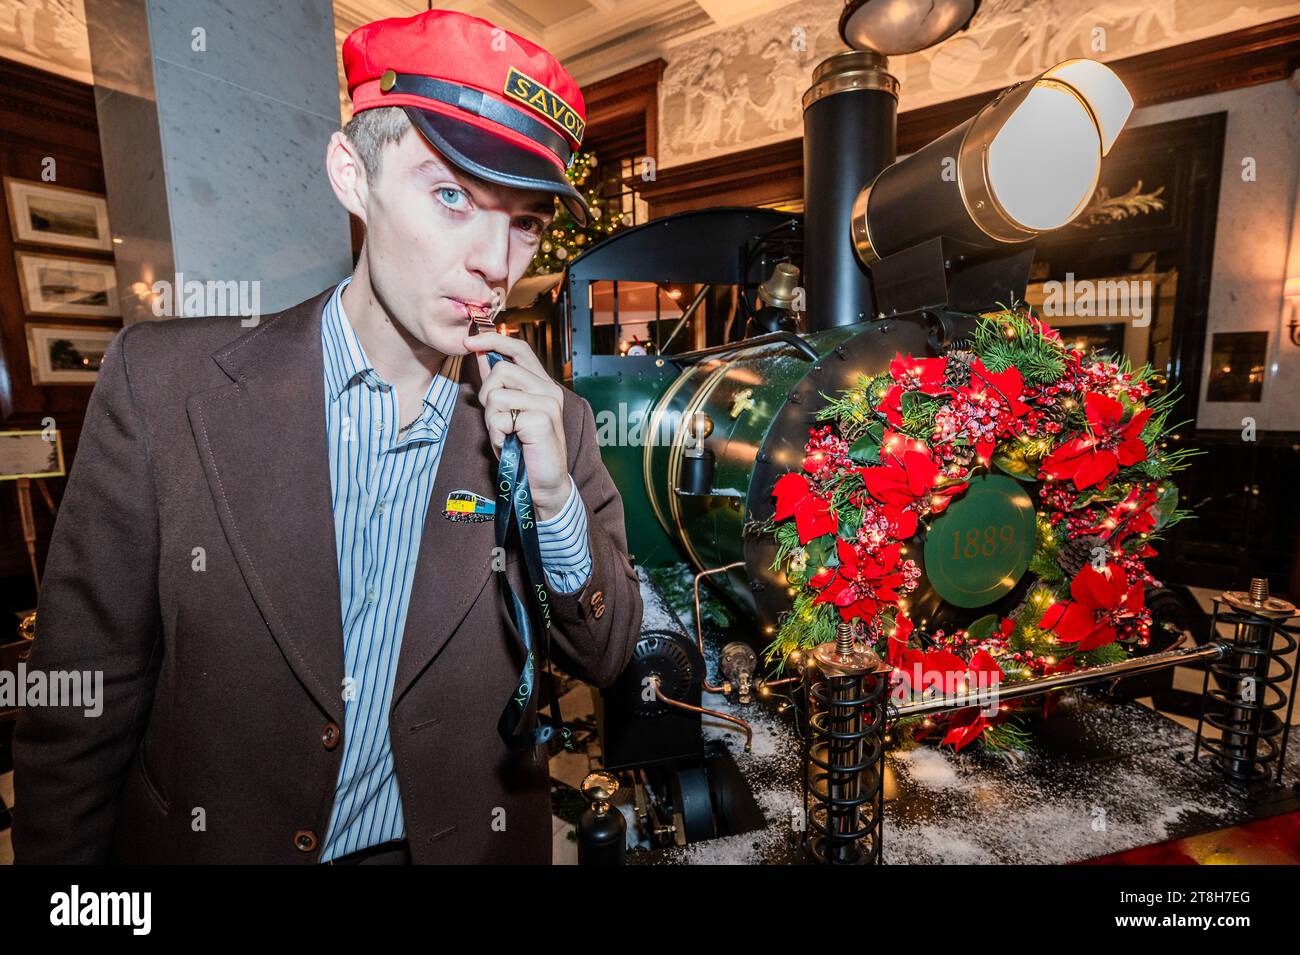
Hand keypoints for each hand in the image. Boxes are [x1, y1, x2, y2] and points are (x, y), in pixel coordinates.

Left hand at [462, 330, 569, 519]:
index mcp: (543, 385)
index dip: (492, 340)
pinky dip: (495, 434)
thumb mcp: (508, 413)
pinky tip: (508, 444)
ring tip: (503, 435)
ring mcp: (547, 404)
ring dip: (491, 418)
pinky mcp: (541, 420)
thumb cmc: (524, 451)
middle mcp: (549, 390)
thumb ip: (499, 385)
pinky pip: (499, 417)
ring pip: (496, 393)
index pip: (519, 349)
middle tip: (495, 418)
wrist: (544, 485)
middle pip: (500, 369)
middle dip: (486, 394)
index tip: (468, 342)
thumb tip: (480, 355)